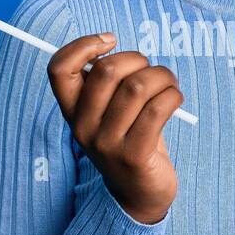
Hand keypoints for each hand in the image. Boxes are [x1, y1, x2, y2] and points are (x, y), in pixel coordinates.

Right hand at [47, 33, 181, 224]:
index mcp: (72, 111)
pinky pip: (158, 108)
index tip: (109, 41)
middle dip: (138, 59)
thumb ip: (108, 81)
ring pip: (138, 86)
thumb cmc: (130, 139)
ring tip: (169, 84)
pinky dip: (173, 95)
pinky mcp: (134, 155)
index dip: (82, 45)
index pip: (58, 69)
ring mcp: (107, 143)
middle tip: (151, 71)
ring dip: (162, 76)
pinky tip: (175, 98)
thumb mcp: (109, 111)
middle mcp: (83, 127)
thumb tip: (115, 45)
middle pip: (106, 70)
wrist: (139, 193)